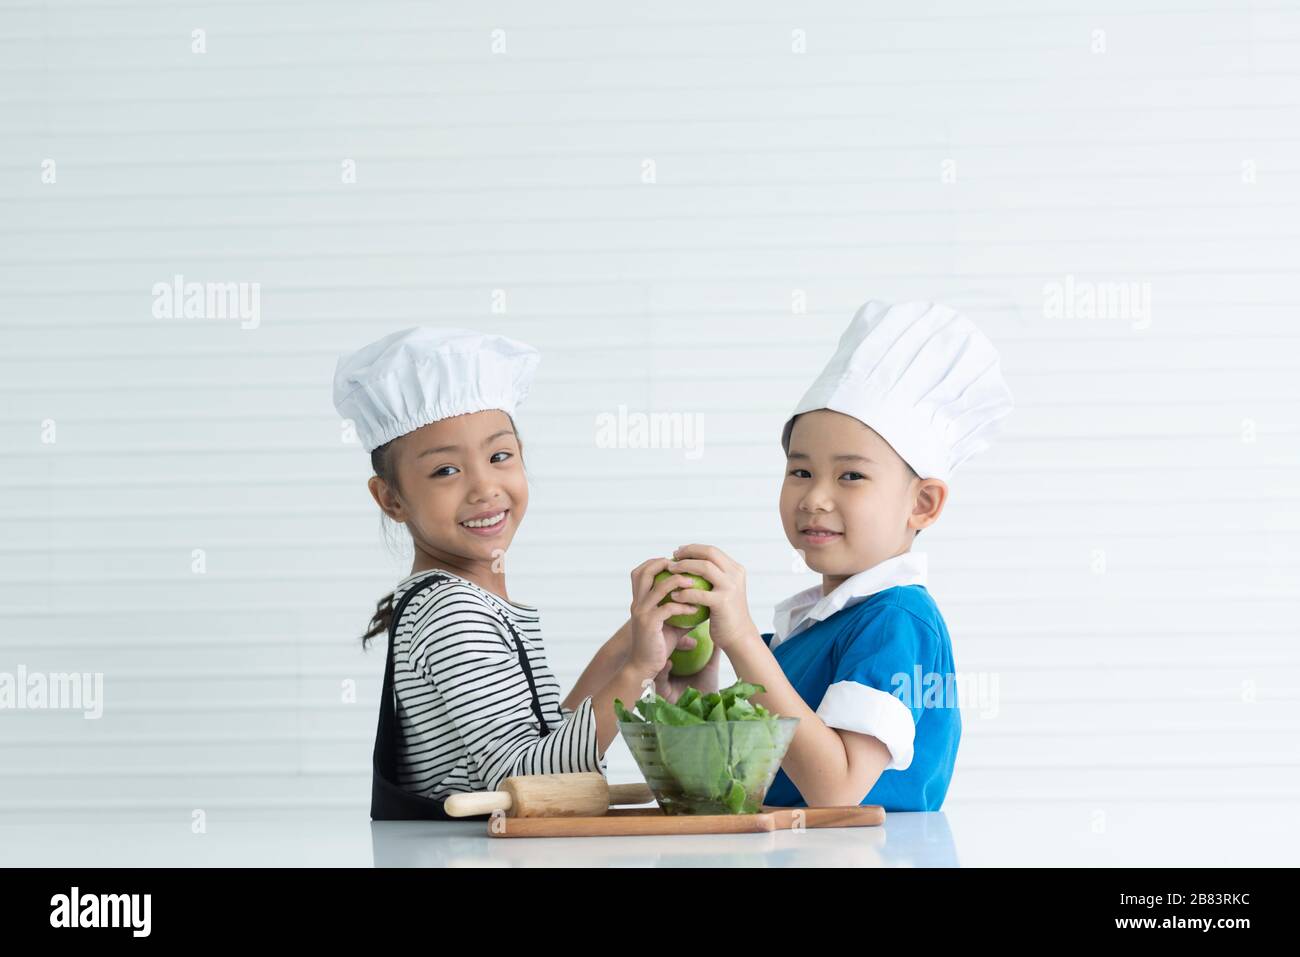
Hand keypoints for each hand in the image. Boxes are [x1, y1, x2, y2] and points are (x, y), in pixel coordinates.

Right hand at [626, 557, 704, 675]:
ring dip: (678, 582)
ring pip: (658, 587)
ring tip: (694, 583)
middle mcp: (637, 603)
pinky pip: (668, 608)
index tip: (676, 562)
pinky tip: (695, 609)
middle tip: (685, 565)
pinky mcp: (648, 624)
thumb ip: (682, 611)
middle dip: (664, 564)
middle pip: (644, 572)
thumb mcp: (672, 624)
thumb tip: (702, 602)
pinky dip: (683, 606)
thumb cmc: (659, 645)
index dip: (656, 562)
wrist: (645, 667)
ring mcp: (641, 613)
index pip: (641, 572)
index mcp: (639, 600)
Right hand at [653, 626, 722, 702]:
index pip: (669, 649)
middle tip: (662, 631)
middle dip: (660, 645)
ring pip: (656, 667)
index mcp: (675, 666)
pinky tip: (668, 663)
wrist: (708, 708)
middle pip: (660, 656)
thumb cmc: (707, 688)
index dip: (669, 637)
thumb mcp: (709, 665)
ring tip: (664, 644)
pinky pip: (659, 680)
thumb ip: (712, 650)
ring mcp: (662, 683)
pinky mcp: (661, 692)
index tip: (673, 626)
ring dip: (658, 656)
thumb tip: (720, 631)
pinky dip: (663, 671)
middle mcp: (666, 673)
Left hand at [665, 544, 756, 651]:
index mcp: (735, 569)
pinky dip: (684, 593)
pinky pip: (698, 593)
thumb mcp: (723, 590)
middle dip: (688, 552)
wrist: (738, 637)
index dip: (694, 548)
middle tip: (672, 557)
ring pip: (704, 567)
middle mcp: (735, 575)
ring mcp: (730, 587)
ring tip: (670, 571)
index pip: (712, 550)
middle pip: (709, 553)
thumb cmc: (725, 614)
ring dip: (684, 566)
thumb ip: (713, 577)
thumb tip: (689, 561)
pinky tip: (674, 595)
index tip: (678, 552)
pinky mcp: (722, 601)